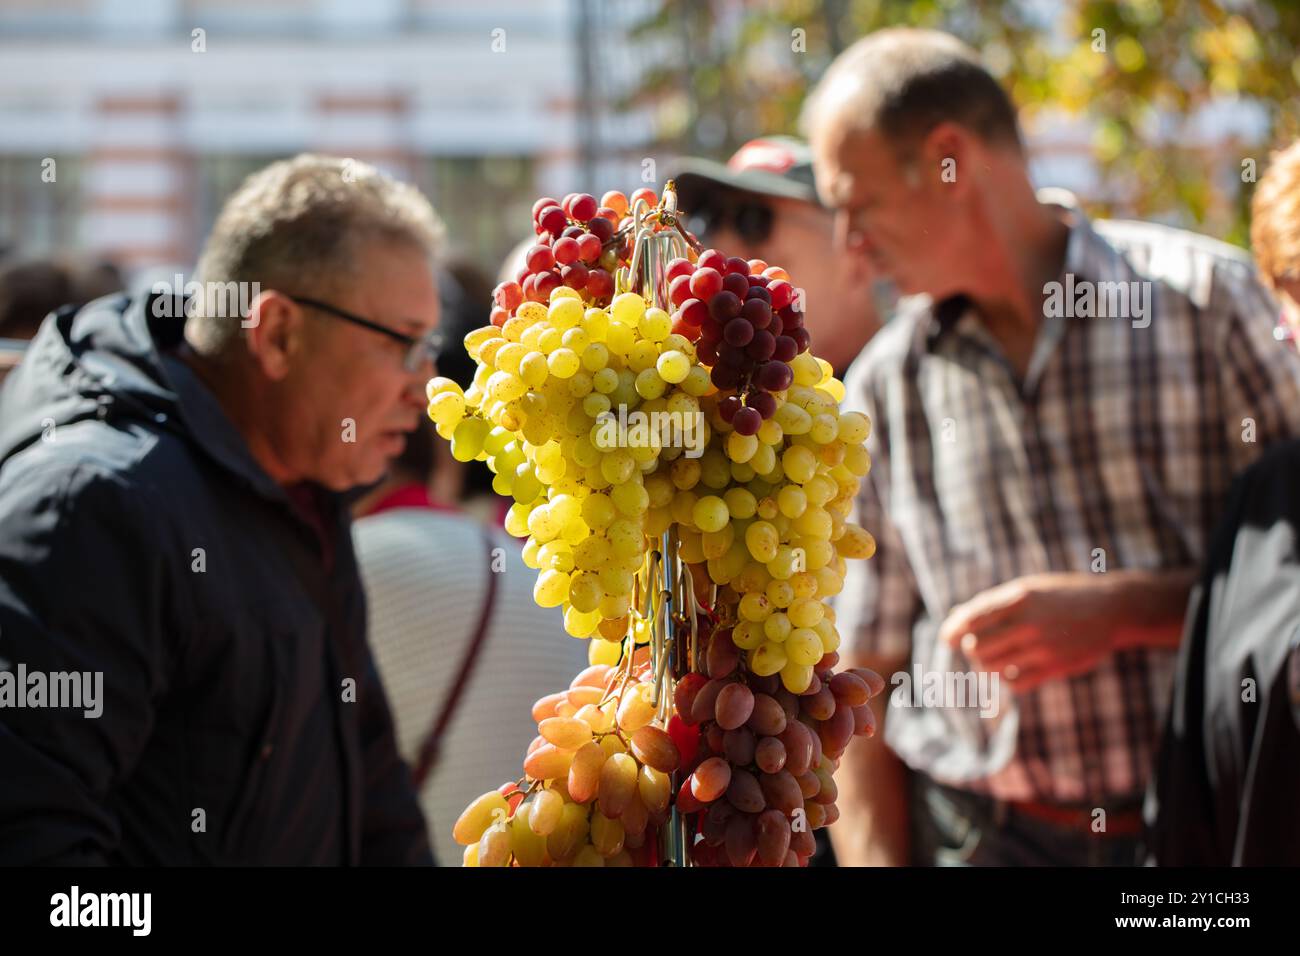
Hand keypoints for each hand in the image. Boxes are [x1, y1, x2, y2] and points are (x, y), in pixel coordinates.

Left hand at [937, 572, 1127, 692]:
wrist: (1112, 609)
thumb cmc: (1062, 596)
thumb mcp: (1029, 589)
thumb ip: (993, 604)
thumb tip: (954, 618)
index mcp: (1019, 597)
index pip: (972, 618)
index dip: (953, 630)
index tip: (947, 638)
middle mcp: (1029, 622)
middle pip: (976, 647)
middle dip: (973, 649)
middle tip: (982, 647)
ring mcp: (1043, 646)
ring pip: (992, 668)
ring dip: (988, 667)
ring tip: (998, 658)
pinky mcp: (1056, 667)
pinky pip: (1015, 683)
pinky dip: (1008, 680)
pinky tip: (1016, 669)